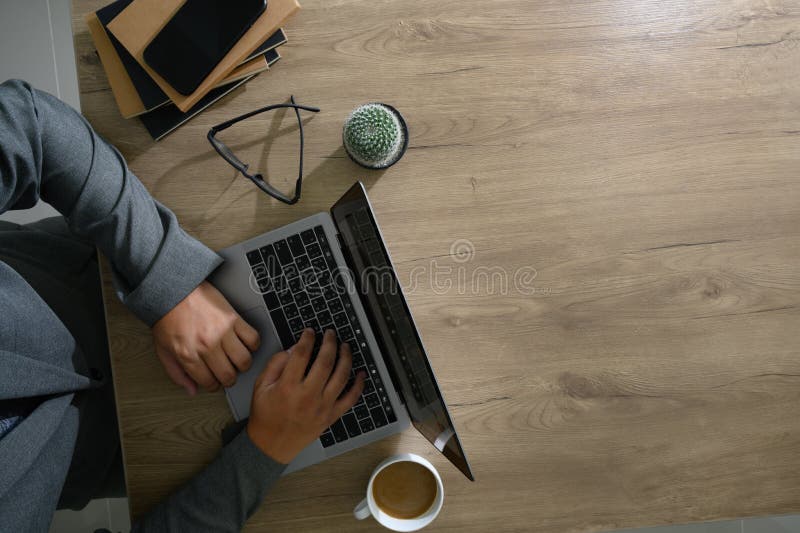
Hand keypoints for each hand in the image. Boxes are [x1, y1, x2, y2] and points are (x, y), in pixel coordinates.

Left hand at [151, 281, 260, 394]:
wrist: (174, 289)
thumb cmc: (168, 317)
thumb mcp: (163, 350)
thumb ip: (177, 374)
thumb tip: (192, 390)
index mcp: (188, 355)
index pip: (210, 382)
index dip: (214, 386)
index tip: (215, 381)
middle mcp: (207, 345)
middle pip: (229, 375)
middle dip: (229, 379)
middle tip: (227, 373)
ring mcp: (222, 332)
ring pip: (244, 360)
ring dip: (242, 364)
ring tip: (236, 359)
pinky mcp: (233, 318)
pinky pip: (253, 338)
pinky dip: (252, 345)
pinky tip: (244, 343)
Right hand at [247, 329, 365, 463]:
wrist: (271, 445)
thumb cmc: (265, 415)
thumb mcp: (260, 386)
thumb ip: (275, 364)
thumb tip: (293, 348)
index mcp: (288, 386)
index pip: (301, 354)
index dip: (308, 338)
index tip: (310, 332)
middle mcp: (307, 395)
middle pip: (325, 361)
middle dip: (330, 342)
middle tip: (330, 334)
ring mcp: (322, 407)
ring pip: (341, 376)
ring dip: (346, 357)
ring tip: (345, 346)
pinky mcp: (331, 416)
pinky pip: (350, 399)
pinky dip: (359, 385)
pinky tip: (361, 373)